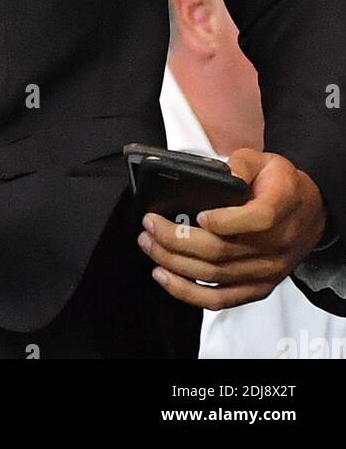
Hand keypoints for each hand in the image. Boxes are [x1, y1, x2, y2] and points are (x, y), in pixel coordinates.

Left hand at [137, 148, 327, 309]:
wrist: (309, 213)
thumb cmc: (281, 184)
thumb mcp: (265, 160)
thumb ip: (242, 163)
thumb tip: (224, 172)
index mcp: (280, 208)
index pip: (257, 219)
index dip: (226, 221)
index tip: (198, 215)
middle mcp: (276, 245)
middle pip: (223, 251)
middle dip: (178, 239)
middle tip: (150, 224)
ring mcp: (266, 271)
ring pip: (215, 275)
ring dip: (175, 263)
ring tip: (149, 245)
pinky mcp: (257, 288)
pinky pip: (221, 299)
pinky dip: (189, 293)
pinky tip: (165, 277)